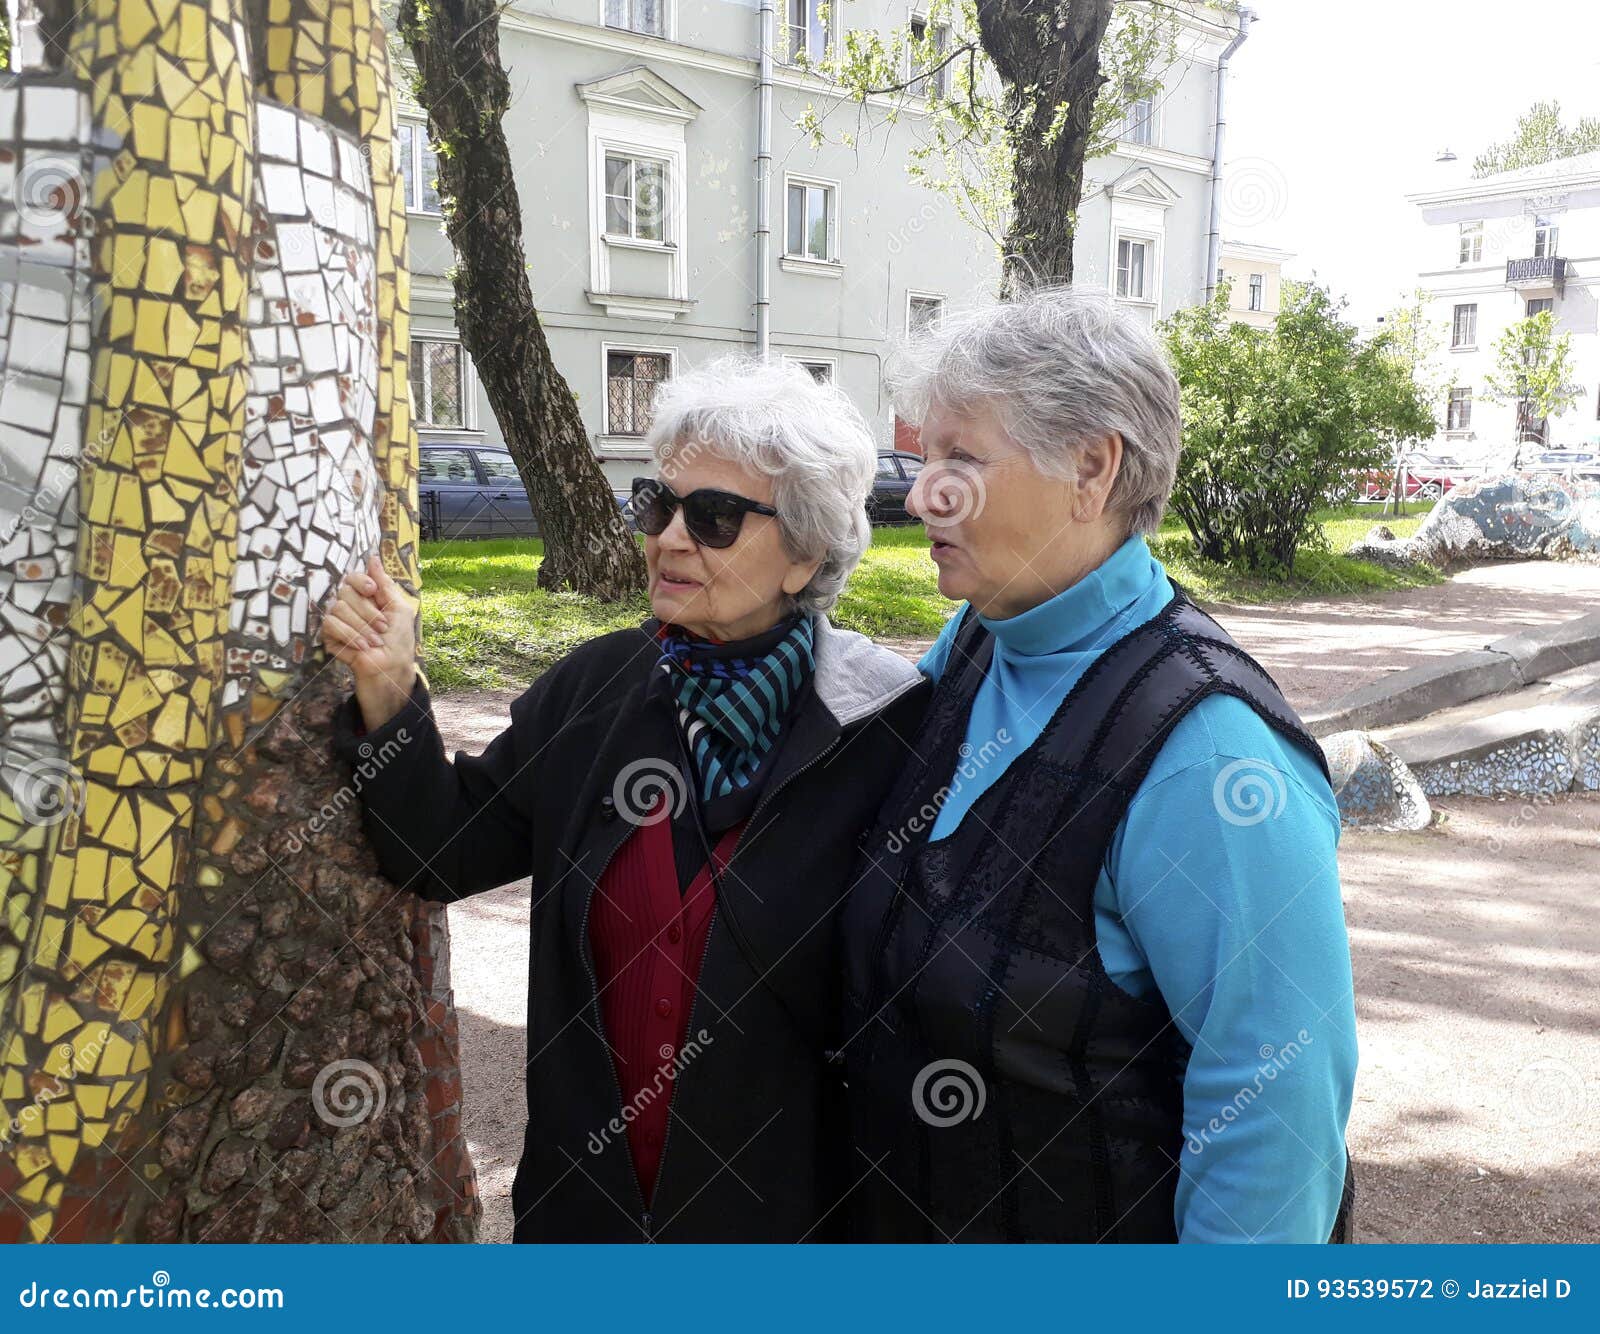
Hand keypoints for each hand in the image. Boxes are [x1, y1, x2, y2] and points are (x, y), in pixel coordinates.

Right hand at [323, 554, 418, 729]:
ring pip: (337, 608)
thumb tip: (372, 558)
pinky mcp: (329, 637)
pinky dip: (350, 635)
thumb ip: (385, 584)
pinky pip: (331, 625)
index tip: (373, 591)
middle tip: (382, 628)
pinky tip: (362, 647)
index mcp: (366, 597)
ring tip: (375, 641)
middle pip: (345, 591)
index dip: (361, 581)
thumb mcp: (400, 609)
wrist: (391, 670)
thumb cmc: (399, 642)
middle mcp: (350, 606)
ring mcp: (338, 621)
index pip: (352, 577)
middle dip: (367, 611)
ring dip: (361, 626)